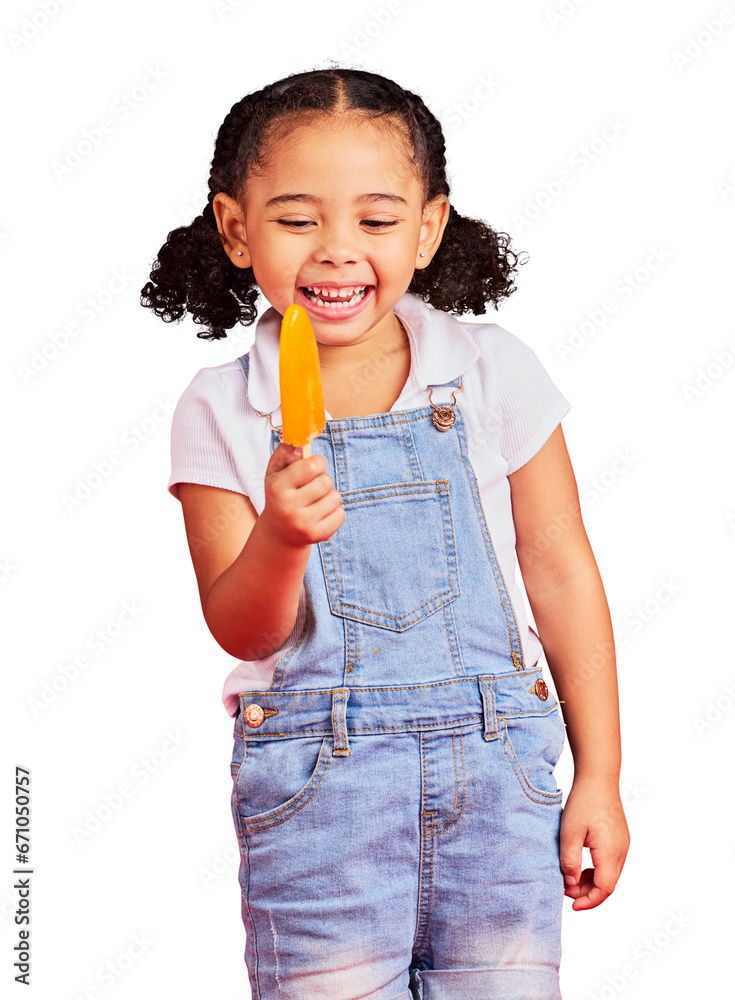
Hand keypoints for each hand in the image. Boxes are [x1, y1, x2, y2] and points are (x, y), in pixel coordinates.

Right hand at [260, 442, 344, 547]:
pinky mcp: (317, 536)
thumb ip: (285, 452)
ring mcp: (303, 524)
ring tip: (315, 501)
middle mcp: (288, 508)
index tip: (314, 466)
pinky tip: (321, 514)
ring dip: (329, 495)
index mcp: (277, 488)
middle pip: (326, 481)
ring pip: (335, 497)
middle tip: (312, 486)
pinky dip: (335, 511)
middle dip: (323, 479)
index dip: (318, 462)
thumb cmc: (280, 494)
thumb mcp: (275, 471)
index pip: (311, 466)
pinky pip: (341, 514)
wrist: (279, 532)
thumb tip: (301, 446)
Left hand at [559, 775, 629, 909]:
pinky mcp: (620, 838)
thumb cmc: (583, 802)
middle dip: (587, 893)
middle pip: (608, 885)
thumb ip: (570, 861)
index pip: (604, 889)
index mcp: (611, 852)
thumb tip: (571, 885)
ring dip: (592, 882)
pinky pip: (611, 863)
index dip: (589, 901)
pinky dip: (597, 871)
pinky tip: (581, 866)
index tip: (572, 905)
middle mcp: (622, 851)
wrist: (599, 777)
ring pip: (610, 875)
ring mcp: (623, 845)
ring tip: (571, 879)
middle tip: (565, 890)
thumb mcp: (569, 832)